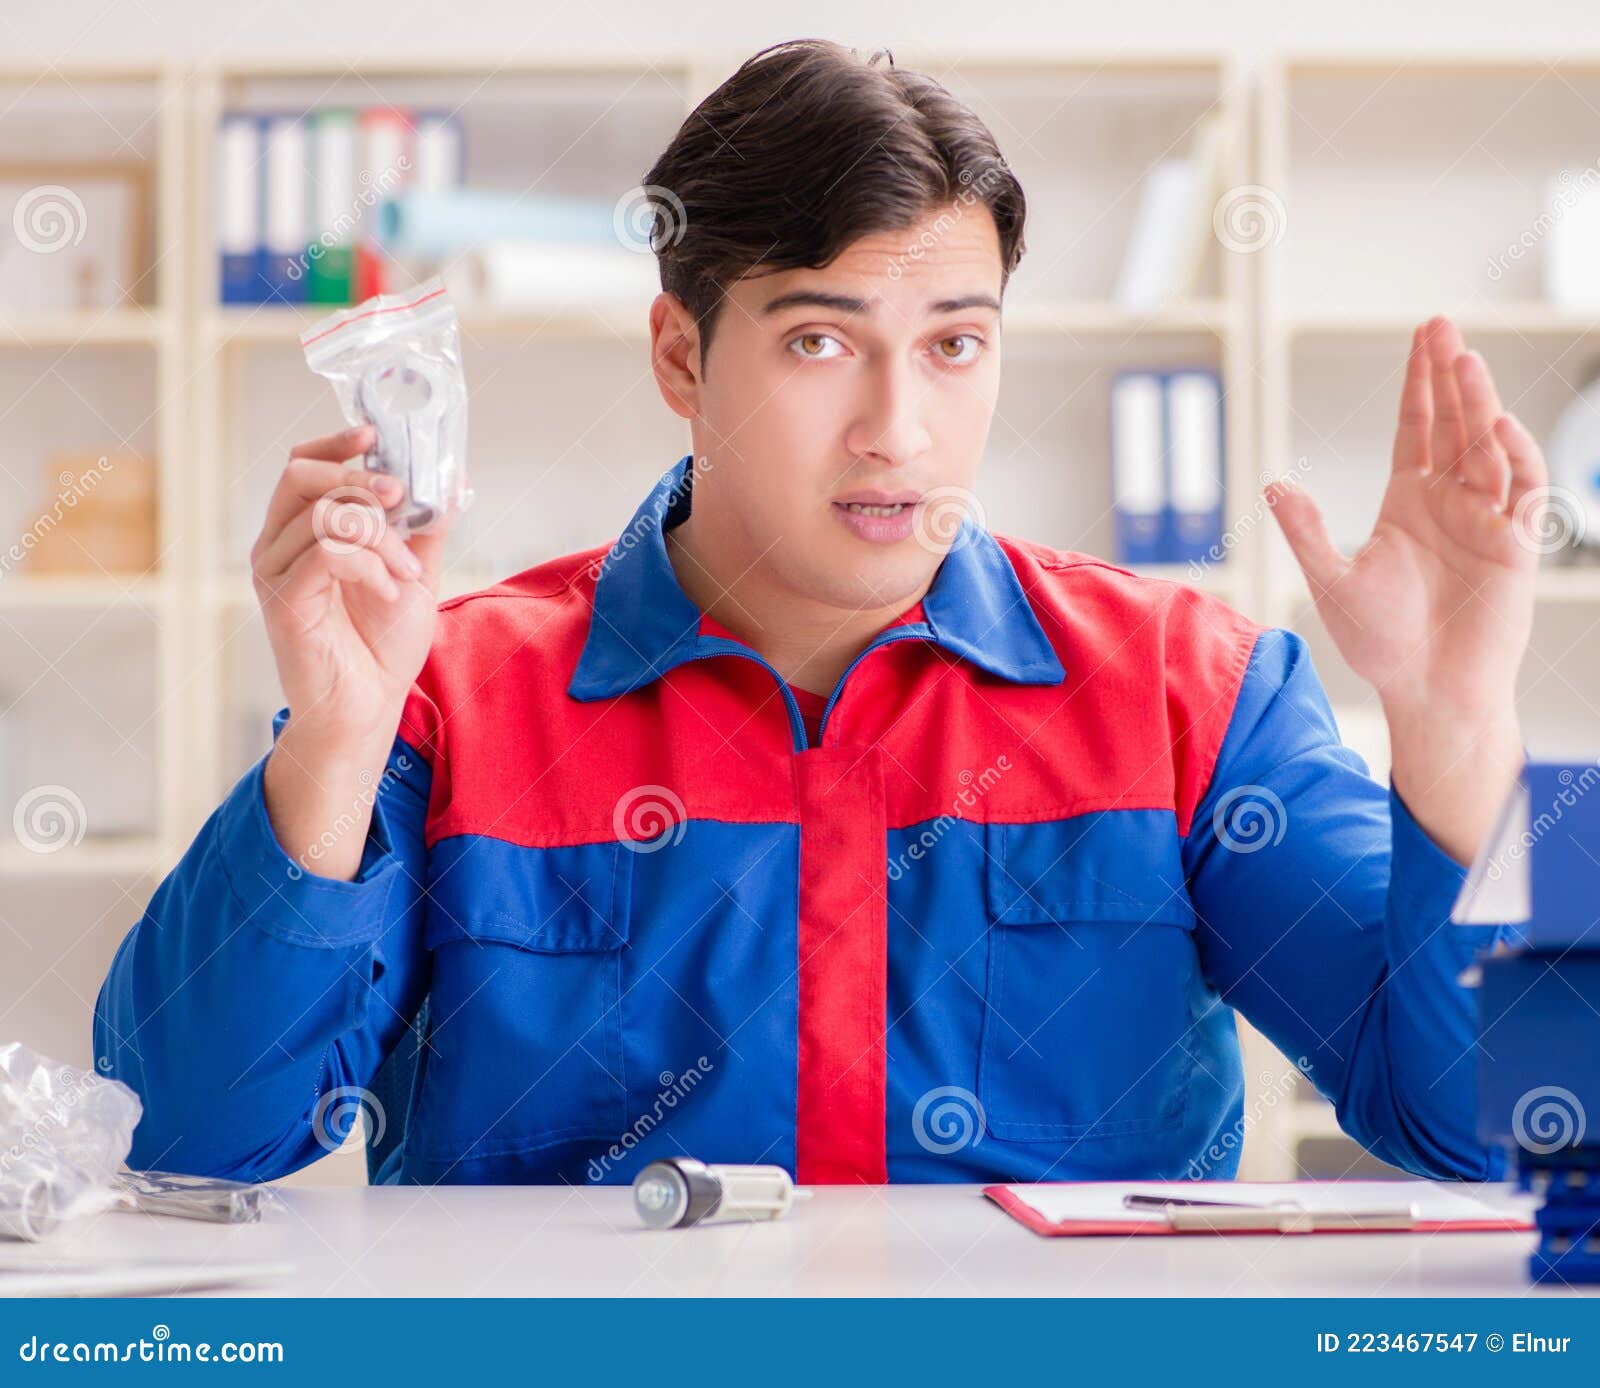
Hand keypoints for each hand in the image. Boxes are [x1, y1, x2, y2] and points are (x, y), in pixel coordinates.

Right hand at [251, 424, 446, 752]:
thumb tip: (454, 480)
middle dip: (357, 477)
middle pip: (301, 476)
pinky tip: (388, 589)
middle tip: (400, 494)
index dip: (335, 443)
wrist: (370, 707)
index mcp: (302, 531)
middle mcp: (278, 545)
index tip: (374, 434)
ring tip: (405, 572)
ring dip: (380, 535)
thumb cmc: (383, 645)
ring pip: (323, 514)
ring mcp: (275, 571)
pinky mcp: (283, 600)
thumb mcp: (415, 574)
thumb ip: (426, 527)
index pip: (302, 464)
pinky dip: (370, 565)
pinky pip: (327, 554)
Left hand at [1266, 316, 1539, 862]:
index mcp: (1407, 503)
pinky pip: (1521, 491)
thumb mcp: (1332, 581)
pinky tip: (1494, 425)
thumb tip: (1273, 485)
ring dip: (1477, 404)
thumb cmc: (1379, 644)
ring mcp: (1485, 520)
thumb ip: (1306, 531)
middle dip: (1450, 375)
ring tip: (1464, 360)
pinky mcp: (1516, 546)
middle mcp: (1449, 502)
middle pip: (1453, 423)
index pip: (1415, 428)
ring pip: (1487, 447)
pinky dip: (1513, 457)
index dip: (1418, 384)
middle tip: (1443, 325)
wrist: (1427, 690)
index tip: (1423, 338)